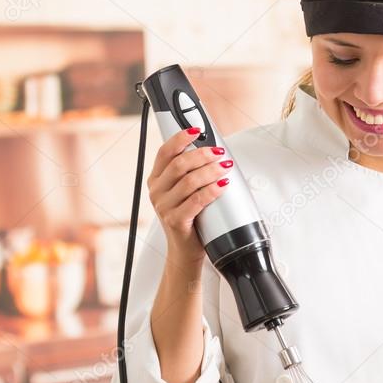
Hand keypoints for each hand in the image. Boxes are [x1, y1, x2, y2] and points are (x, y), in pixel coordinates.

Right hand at [147, 127, 232, 264]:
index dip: (180, 138)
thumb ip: (189, 173)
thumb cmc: (189, 218)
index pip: (165, 152)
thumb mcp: (183, 192)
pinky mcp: (175, 221)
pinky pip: (196, 201)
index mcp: (156, 180)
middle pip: (179, 165)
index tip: (197, 130)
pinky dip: (212, 191)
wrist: (185, 252)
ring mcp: (164, 207)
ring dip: (211, 171)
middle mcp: (157, 192)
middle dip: (202, 155)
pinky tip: (223, 185)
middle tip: (219, 153)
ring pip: (189, 181)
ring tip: (225, 167)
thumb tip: (211, 151)